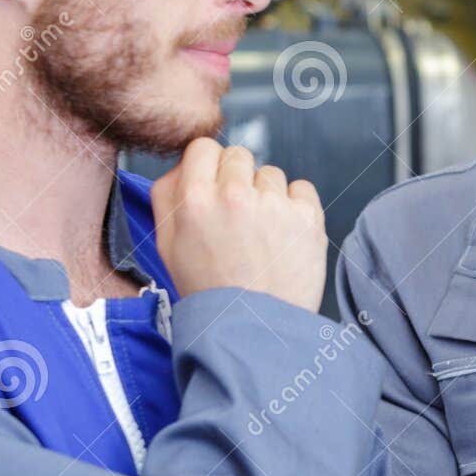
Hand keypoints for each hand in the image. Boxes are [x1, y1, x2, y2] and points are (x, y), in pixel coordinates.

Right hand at [151, 139, 327, 313]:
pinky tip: (283, 234)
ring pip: (271, 174)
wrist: (254, 327)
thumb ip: (169, 196)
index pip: (203, 147)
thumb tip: (184, 163)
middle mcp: (235, 195)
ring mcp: (275, 205)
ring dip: (266, 195)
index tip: (213, 182)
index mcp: (195, 199)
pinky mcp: (307, 217)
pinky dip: (295, 206)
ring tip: (260, 233)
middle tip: (237, 213)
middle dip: (237, 177)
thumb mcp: (167, 245)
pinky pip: (301, 189)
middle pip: (239, 155)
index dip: (208, 164)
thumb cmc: (210, 290)